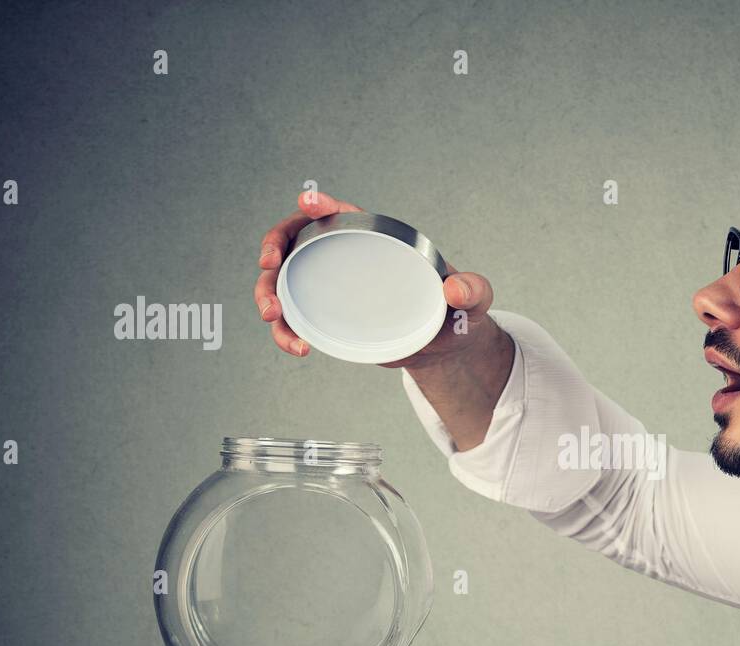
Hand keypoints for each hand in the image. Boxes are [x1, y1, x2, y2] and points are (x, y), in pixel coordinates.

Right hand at [255, 190, 501, 368]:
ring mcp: (330, 288)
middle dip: (273, 246)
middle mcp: (345, 258)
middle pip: (295, 240)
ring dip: (267, 293)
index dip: (319, 204)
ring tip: (273, 316)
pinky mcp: (326, 318)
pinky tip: (298, 347)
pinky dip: (285, 332)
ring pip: (282, 280)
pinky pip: (293, 319)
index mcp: (376, 241)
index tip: (309, 202)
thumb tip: (454, 290)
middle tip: (268, 265)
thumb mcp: (473, 300)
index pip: (341, 213)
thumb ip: (473, 291)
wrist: (446, 350)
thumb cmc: (458, 314)